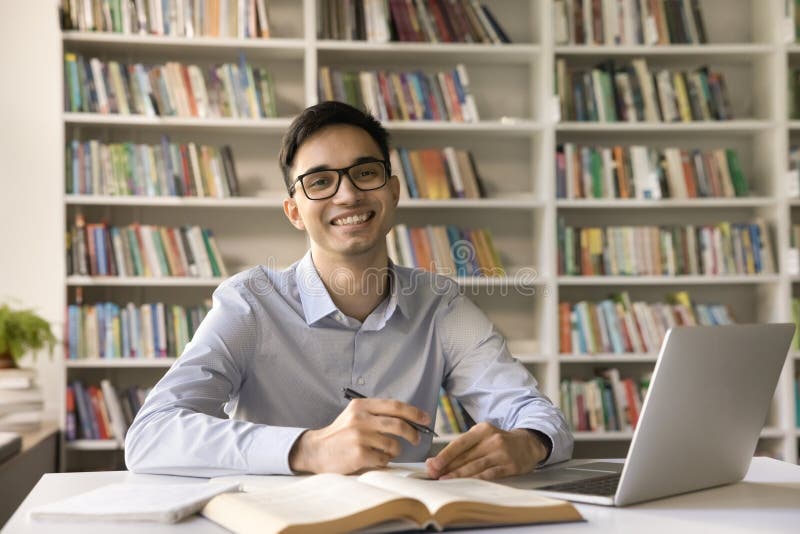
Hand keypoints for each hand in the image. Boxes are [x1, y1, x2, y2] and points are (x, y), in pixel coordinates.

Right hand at [289, 398, 430, 474]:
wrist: (317, 450)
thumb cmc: (341, 433)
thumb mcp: (355, 415)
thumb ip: (377, 413)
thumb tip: (409, 417)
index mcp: (362, 406)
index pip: (395, 406)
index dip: (414, 412)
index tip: (425, 419)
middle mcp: (360, 419)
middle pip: (399, 425)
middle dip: (413, 433)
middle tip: (416, 439)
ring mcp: (359, 437)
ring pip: (393, 445)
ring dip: (395, 451)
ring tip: (386, 451)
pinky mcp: (359, 454)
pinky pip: (383, 459)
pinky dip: (383, 461)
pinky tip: (374, 459)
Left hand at [425, 422, 547, 479]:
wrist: (527, 444)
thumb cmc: (498, 442)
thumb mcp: (482, 437)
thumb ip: (463, 448)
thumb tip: (437, 461)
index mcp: (482, 429)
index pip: (459, 443)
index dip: (445, 455)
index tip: (433, 464)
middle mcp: (492, 439)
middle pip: (466, 456)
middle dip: (448, 466)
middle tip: (433, 475)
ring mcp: (502, 453)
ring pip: (475, 466)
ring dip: (458, 474)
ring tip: (445, 481)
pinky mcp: (509, 466)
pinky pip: (489, 475)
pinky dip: (476, 480)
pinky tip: (465, 484)